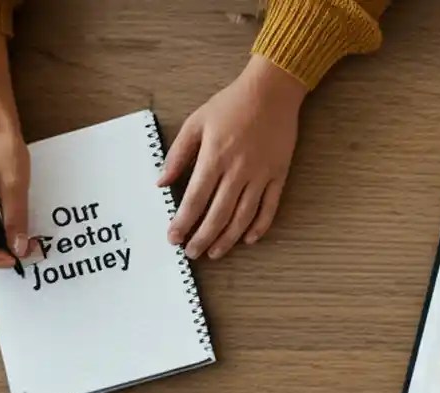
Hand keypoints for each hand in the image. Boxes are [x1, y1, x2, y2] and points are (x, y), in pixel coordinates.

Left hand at [161, 54, 306, 259]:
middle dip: (202, 238)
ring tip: (215, 252)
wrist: (271, 92)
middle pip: (218, 214)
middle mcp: (238, 170)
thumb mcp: (196, 122)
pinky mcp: (279, 175)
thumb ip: (177, 154)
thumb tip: (161, 182)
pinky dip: (260, 226)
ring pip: (243, 217)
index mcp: (214, 157)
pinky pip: (270, 207)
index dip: (183, 222)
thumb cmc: (231, 104)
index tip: (173, 238)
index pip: (195, 199)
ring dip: (227, 239)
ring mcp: (261, 175)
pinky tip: (248, 239)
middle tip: (191, 253)